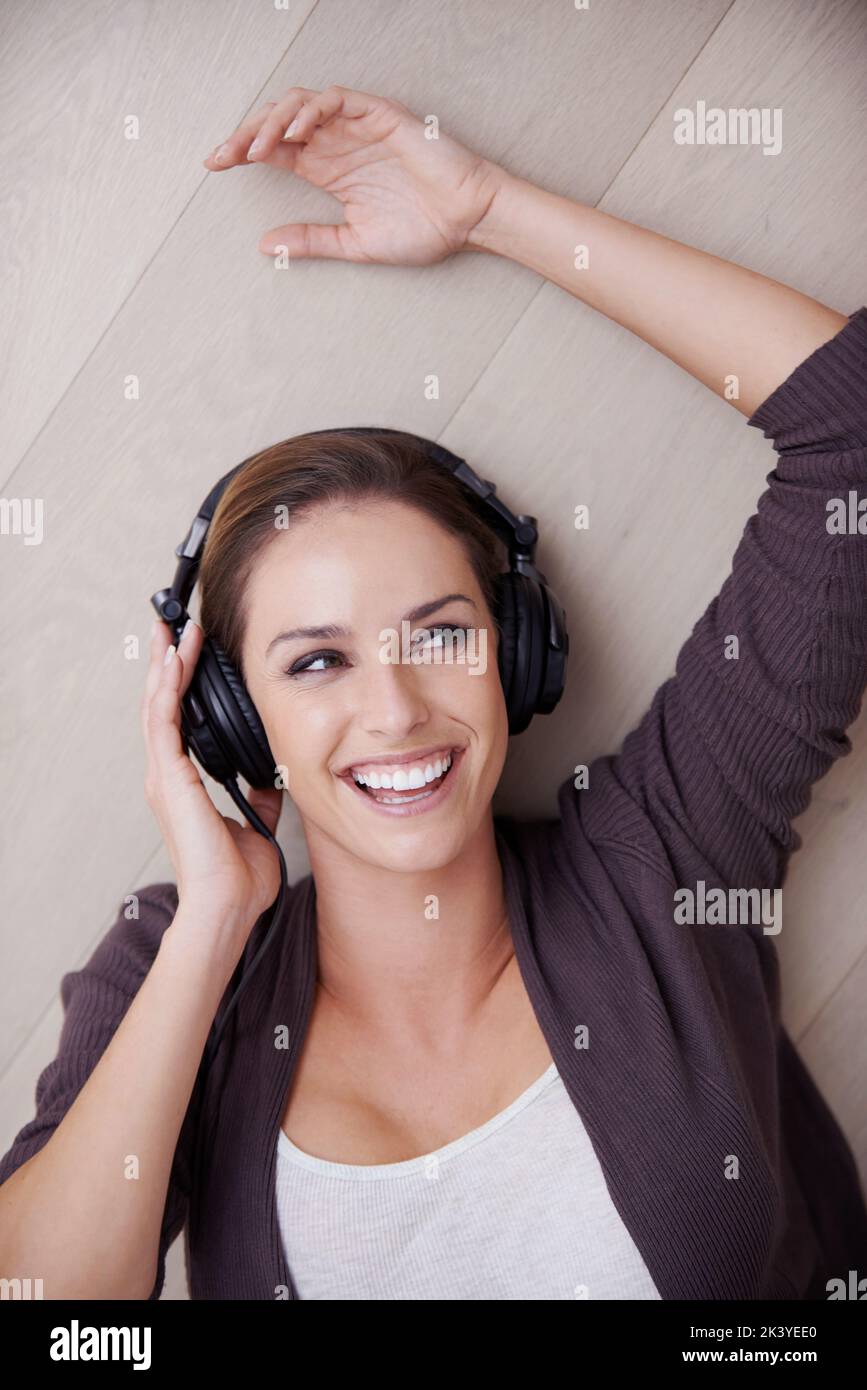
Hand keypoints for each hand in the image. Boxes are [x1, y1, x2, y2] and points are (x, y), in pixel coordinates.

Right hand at [141, 618, 282, 938]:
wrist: (227, 906)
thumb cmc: (236, 878)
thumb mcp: (258, 823)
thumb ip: (260, 795)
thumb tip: (272, 776)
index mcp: (184, 783)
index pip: (178, 719)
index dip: (182, 682)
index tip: (191, 650)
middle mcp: (167, 776)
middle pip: (161, 704)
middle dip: (167, 662)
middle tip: (174, 625)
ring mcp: (164, 777)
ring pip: (158, 705)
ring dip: (166, 664)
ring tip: (173, 629)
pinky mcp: (169, 779)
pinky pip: (164, 721)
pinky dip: (168, 688)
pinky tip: (173, 661)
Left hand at [203, 84, 504, 264]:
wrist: (466, 220)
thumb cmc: (422, 230)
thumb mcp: (355, 244)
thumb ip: (312, 241)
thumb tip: (265, 245)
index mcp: (328, 169)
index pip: (274, 150)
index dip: (240, 152)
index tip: (213, 165)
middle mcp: (336, 143)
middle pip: (278, 123)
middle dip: (245, 134)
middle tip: (223, 156)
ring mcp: (356, 126)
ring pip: (300, 104)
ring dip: (272, 121)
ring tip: (255, 148)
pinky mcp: (377, 114)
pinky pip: (335, 99)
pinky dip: (309, 110)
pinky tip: (293, 131)